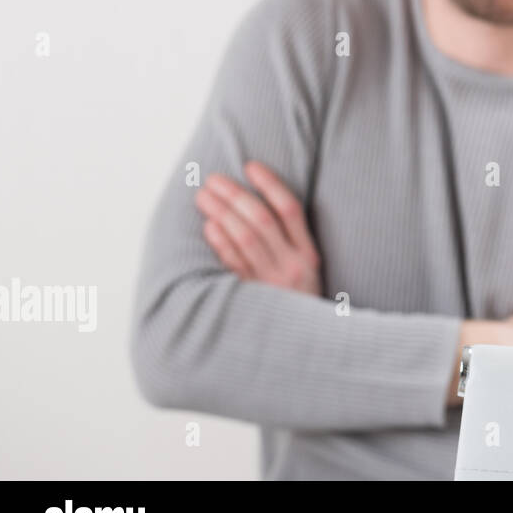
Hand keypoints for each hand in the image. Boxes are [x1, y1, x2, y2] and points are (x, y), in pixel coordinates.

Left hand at [194, 161, 321, 295]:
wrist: (305, 347)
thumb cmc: (300, 303)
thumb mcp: (307, 271)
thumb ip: (290, 243)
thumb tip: (257, 206)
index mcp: (309, 254)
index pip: (290, 209)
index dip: (270, 184)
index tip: (250, 165)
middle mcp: (293, 265)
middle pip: (262, 221)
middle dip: (236, 196)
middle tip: (213, 179)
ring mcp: (272, 282)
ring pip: (246, 239)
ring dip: (222, 214)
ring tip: (204, 197)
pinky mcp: (254, 298)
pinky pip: (235, 266)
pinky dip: (222, 244)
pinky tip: (209, 227)